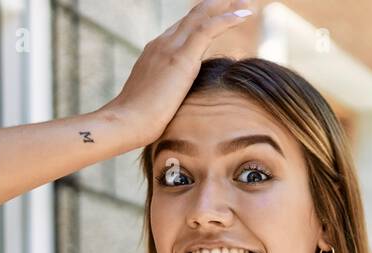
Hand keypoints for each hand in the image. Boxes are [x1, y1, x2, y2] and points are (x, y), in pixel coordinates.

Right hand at [96, 0, 257, 147]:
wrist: (126, 122)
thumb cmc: (140, 122)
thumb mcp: (158, 103)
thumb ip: (170, 96)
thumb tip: (181, 109)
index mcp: (156, 53)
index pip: (182, 30)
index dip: (201, 21)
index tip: (219, 18)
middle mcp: (162, 44)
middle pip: (191, 17)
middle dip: (214, 7)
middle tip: (237, 2)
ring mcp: (170, 47)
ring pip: (200, 17)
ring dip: (225, 8)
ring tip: (245, 4)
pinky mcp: (181, 57)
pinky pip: (208, 28)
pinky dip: (227, 18)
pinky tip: (244, 14)